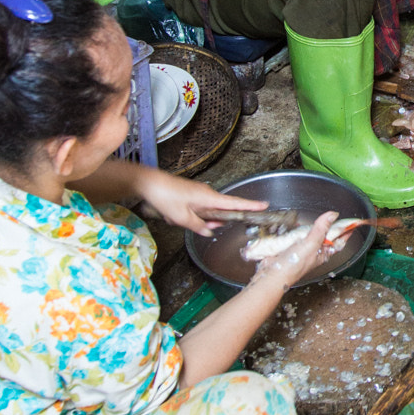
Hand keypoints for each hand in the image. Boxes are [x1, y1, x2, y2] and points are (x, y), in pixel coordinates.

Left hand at [138, 171, 268, 236]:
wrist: (149, 183)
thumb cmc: (166, 197)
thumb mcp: (182, 218)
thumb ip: (198, 226)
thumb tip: (210, 231)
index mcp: (209, 197)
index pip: (235, 203)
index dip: (250, 205)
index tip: (264, 205)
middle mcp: (207, 194)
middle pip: (219, 211)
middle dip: (212, 221)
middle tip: (198, 225)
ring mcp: (198, 194)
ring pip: (205, 212)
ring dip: (195, 219)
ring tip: (176, 217)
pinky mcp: (190, 195)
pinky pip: (195, 209)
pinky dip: (186, 216)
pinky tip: (172, 216)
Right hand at [250, 211, 344, 292]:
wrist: (272, 275)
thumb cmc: (293, 265)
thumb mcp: (311, 244)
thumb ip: (321, 229)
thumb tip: (333, 215)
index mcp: (323, 253)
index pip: (339, 241)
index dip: (346, 232)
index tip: (353, 223)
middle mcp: (314, 251)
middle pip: (325, 237)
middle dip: (330, 227)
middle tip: (336, 216)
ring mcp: (301, 249)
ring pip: (311, 235)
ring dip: (312, 227)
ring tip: (319, 218)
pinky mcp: (289, 247)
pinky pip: (296, 236)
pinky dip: (296, 230)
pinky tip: (296, 225)